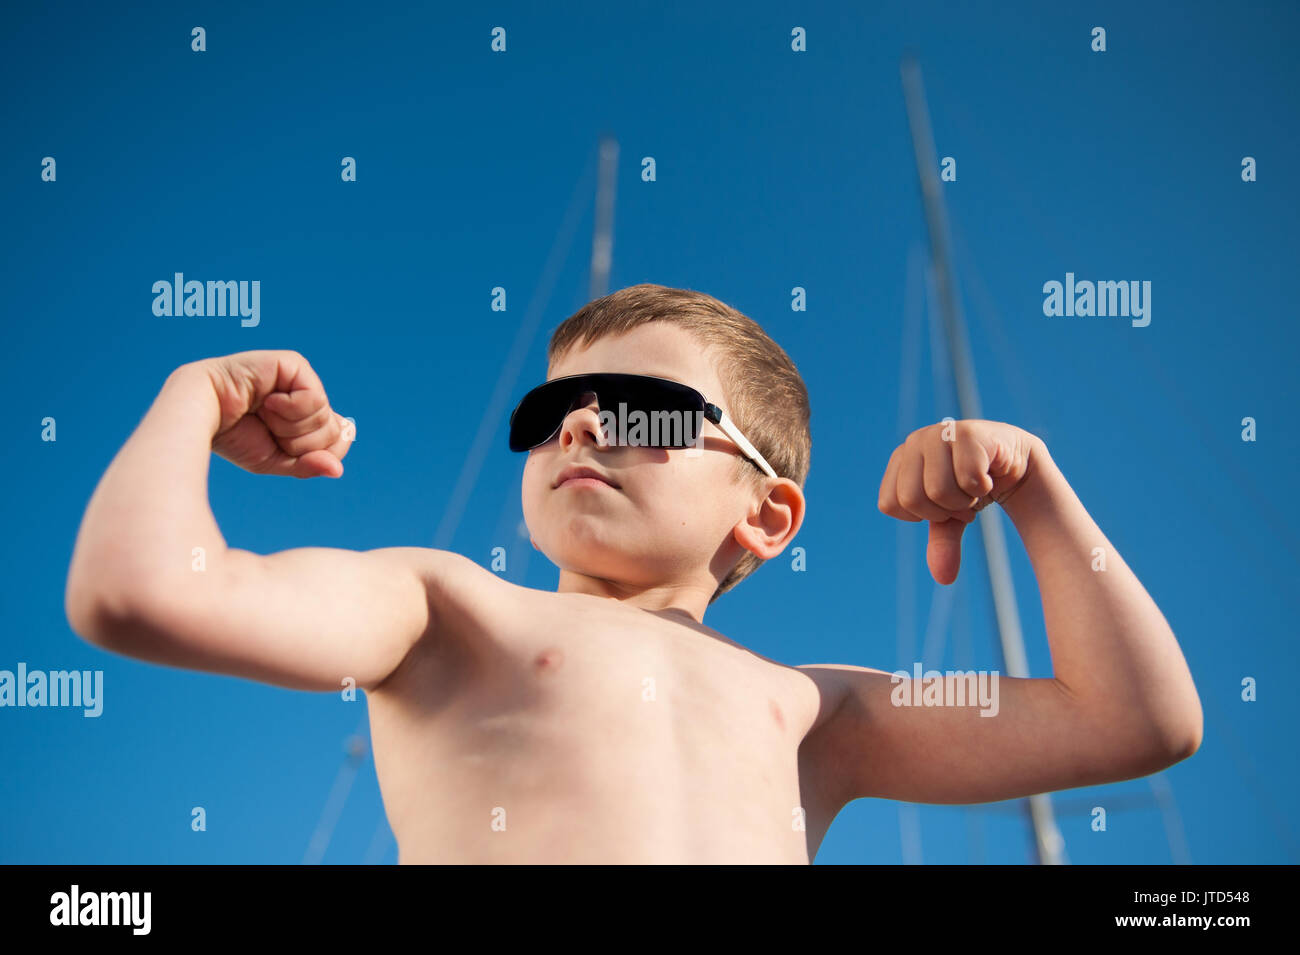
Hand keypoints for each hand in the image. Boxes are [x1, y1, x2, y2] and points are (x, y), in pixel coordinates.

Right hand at [197, 350, 352, 477]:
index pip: (339, 437)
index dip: (323, 452)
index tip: (289, 449)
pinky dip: (290, 409)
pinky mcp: (293, 364)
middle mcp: (305, 395)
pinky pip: (315, 398)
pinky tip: (267, 400)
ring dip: (290, 427)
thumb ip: (308, 463)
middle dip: (300, 443)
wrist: (201, 413)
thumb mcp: (275, 460)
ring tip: (262, 413)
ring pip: (324, 416)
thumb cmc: (233, 436)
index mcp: (304, 416)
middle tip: (269, 430)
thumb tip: (338, 469)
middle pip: (332, 430)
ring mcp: (300, 378)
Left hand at [877, 419, 1041, 583]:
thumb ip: (942, 543)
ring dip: (964, 500)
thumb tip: (943, 578)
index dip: (922, 516)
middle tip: (962, 500)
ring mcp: (939, 433)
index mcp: (900, 459)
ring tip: (974, 487)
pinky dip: (981, 488)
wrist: (1014, 464)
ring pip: (937, 491)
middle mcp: (914, 441)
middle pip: (911, 499)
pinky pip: (967, 478)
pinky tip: (988, 475)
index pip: (890, 504)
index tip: (943, 507)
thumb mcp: (952, 518)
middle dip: (944, 511)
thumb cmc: (972, 487)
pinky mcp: (967, 432)